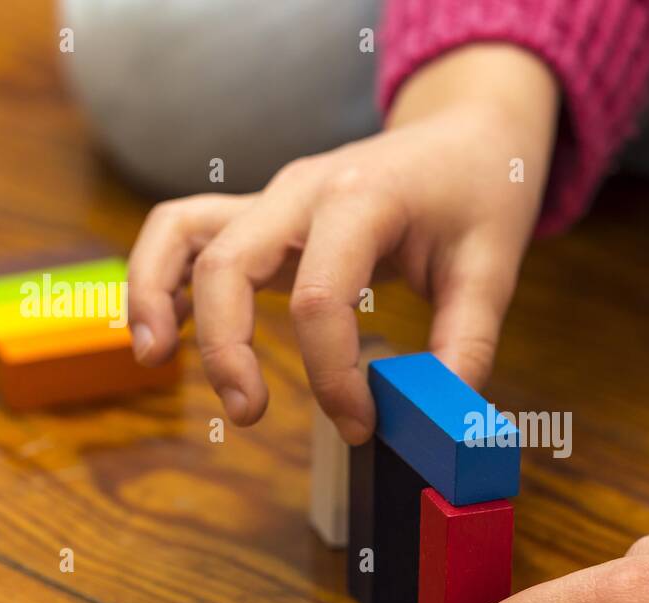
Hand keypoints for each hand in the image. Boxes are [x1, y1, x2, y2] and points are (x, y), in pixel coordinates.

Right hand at [126, 44, 558, 441]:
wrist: (467, 134)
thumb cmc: (480, 193)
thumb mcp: (493, 267)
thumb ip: (466, 344)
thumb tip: (437, 419)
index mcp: (362, 198)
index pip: (322, 298)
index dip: (333, 374)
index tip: (362, 423)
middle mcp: (303, 190)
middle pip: (229, 264)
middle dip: (226, 347)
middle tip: (249, 414)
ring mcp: (274, 196)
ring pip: (184, 233)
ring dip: (157, 294)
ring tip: (155, 359)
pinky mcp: (263, 213)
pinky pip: (186, 230)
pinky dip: (157, 273)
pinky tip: (158, 331)